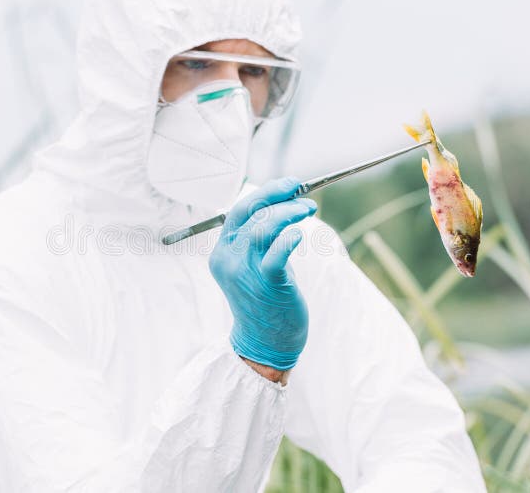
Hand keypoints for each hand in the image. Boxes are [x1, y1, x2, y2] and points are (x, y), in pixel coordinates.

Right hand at [209, 177, 316, 370]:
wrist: (264, 343)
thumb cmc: (265, 301)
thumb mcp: (254, 265)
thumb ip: (261, 239)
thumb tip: (284, 206)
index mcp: (221, 253)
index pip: (238, 211)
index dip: (264, 193)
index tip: (288, 186)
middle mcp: (228, 259)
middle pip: (249, 213)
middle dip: (276, 195)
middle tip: (300, 191)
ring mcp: (244, 272)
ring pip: (263, 228)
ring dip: (288, 212)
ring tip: (307, 208)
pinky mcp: (265, 284)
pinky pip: (276, 253)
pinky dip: (289, 237)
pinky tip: (300, 233)